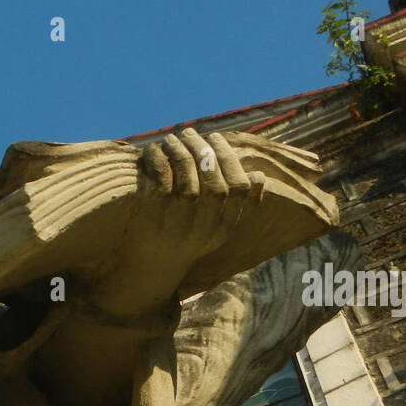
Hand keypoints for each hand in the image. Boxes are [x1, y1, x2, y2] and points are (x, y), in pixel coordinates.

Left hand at [92, 129, 264, 317]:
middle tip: (191, 133)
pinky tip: (155, 150)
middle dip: (204, 152)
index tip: (217, 138)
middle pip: (213, 185)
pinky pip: (158, 185)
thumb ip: (235, 204)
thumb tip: (258, 174)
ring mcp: (176, 230)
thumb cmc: (183, 240)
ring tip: (173, 138)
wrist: (147, 272)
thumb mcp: (213, 228)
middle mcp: (202, 232)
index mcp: (221, 230)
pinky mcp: (150, 225)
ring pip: (186, 184)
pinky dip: (158, 162)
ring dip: (180, 153)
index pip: (237, 189)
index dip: (230, 158)